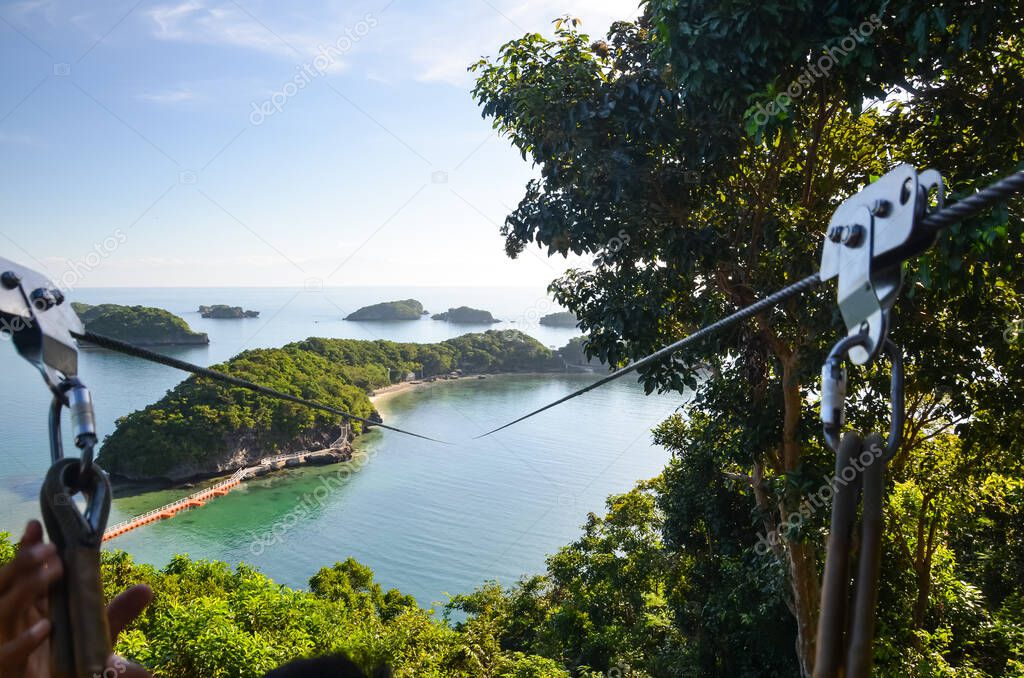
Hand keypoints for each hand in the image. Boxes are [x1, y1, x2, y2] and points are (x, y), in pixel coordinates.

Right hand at [0, 521, 153, 677]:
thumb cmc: (68, 664)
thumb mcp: (95, 636)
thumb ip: (116, 614)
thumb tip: (146, 590)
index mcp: (31, 606)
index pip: (22, 571)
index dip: (27, 547)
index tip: (37, 524)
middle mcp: (14, 620)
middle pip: (7, 584)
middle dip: (24, 562)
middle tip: (50, 547)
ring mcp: (5, 643)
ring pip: (3, 611)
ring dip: (25, 589)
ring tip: (53, 570)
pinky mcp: (6, 672)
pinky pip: (6, 655)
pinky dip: (24, 641)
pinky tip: (45, 627)